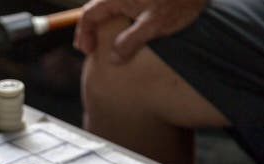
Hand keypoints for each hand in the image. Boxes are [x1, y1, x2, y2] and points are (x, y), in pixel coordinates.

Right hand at [74, 0, 207, 62]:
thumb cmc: (179, 1)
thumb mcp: (154, 25)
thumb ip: (130, 42)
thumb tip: (113, 59)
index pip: (90, 14)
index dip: (84, 33)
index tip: (87, 51)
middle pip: (97, 11)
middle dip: (91, 29)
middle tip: (90, 49)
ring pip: (111, 10)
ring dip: (105, 26)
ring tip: (104, 44)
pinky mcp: (145, 0)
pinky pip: (124, 10)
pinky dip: (118, 22)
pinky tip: (124, 34)